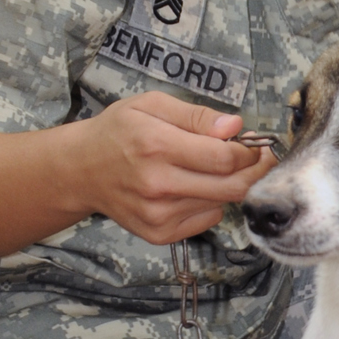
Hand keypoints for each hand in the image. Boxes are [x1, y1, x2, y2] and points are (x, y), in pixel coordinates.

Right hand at [76, 91, 276, 244]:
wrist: (81, 170)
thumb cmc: (118, 131)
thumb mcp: (151, 105)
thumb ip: (196, 115)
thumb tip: (234, 127)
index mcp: (157, 146)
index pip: (225, 158)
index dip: (250, 151)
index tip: (255, 144)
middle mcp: (158, 184)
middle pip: (232, 187)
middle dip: (253, 172)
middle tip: (257, 158)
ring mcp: (158, 214)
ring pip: (221, 203)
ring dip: (227, 185)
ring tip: (209, 168)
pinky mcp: (158, 233)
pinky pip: (206, 219)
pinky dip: (209, 203)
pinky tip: (190, 187)